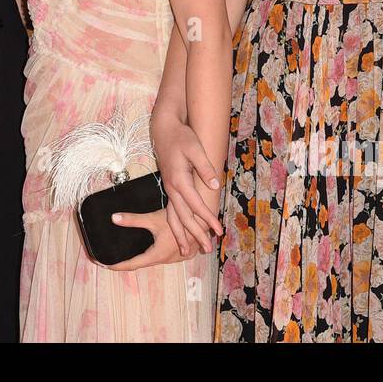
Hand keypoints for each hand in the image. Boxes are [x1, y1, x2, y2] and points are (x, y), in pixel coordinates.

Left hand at [103, 208, 198, 271]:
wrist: (203, 222)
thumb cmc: (179, 221)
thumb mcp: (153, 219)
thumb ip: (133, 220)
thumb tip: (113, 218)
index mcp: (157, 255)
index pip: (132, 265)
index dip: (117, 265)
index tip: (105, 265)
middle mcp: (166, 260)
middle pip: (143, 263)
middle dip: (129, 262)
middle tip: (114, 259)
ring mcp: (177, 259)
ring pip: (156, 260)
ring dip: (145, 258)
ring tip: (132, 254)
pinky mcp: (184, 255)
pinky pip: (167, 257)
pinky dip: (158, 254)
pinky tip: (154, 248)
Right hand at [150, 107, 221, 255]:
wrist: (164, 129)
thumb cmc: (181, 137)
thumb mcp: (195, 148)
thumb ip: (205, 168)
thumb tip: (215, 185)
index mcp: (179, 180)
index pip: (196, 205)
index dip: (208, 219)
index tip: (219, 231)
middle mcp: (172, 188)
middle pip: (184, 217)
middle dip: (196, 234)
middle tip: (206, 250)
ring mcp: (169, 188)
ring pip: (174, 217)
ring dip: (182, 234)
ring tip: (187, 252)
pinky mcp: (169, 187)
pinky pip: (172, 211)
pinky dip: (177, 225)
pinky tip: (182, 232)